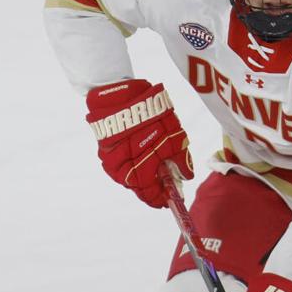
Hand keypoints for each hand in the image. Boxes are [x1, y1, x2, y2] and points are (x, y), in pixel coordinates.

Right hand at [85, 79, 193, 207]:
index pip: (149, 194)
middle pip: (138, 188)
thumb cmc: (149, 112)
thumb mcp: (174, 135)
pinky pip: (118, 166)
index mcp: (138, 169)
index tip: (171, 200)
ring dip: (142, 176)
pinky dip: (131, 166)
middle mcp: (120, 170)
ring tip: (155, 171)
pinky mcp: (104, 150)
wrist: (118, 91)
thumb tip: (186, 176)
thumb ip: (181, 159)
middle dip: (153, 187)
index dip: (161, 199)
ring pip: (128, 178)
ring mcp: (110, 160)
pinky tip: (141, 160)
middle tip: (166, 185)